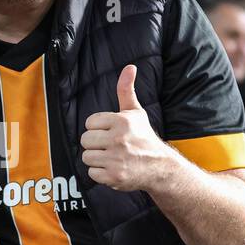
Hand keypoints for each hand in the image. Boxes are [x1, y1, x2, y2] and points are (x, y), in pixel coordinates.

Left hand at [80, 65, 167, 191]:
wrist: (160, 167)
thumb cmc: (143, 137)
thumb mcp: (136, 112)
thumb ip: (126, 90)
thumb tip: (130, 67)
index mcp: (121, 122)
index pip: (89, 123)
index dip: (98, 128)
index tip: (111, 132)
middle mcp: (119, 140)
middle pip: (84, 140)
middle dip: (95, 144)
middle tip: (110, 146)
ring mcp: (116, 159)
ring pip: (86, 157)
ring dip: (97, 159)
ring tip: (112, 157)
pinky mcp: (114, 177)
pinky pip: (91, 173)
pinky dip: (100, 174)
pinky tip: (113, 168)